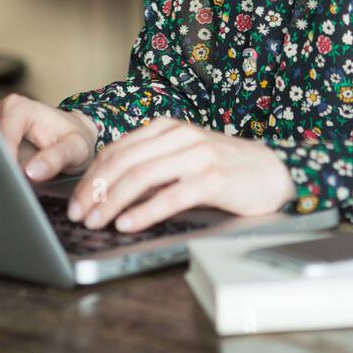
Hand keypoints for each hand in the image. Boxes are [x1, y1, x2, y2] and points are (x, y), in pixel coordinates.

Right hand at [0, 93, 98, 179]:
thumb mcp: (74, 149)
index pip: (0, 137)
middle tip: (4, 189)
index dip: (3, 162)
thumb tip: (31, 172)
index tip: (10, 184)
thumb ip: (56, 158)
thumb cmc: (73, 141)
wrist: (70, 138)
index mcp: (18, 108)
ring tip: (1, 184)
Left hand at [65, 117, 297, 232]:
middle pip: (124, 161)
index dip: (92, 176)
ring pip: (142, 177)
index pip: (118, 149)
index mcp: (168, 128)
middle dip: (95, 190)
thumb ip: (153, 164)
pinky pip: (171, 195)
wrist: (275, 171)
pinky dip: (144, 212)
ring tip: (96, 222)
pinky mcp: (215, 178)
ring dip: (112, 202)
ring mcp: (198, 155)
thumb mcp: (184, 158)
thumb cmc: (226, 168)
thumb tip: (108, 189)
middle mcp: (181, 136)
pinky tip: (128, 224)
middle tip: (78, 215)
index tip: (76, 200)